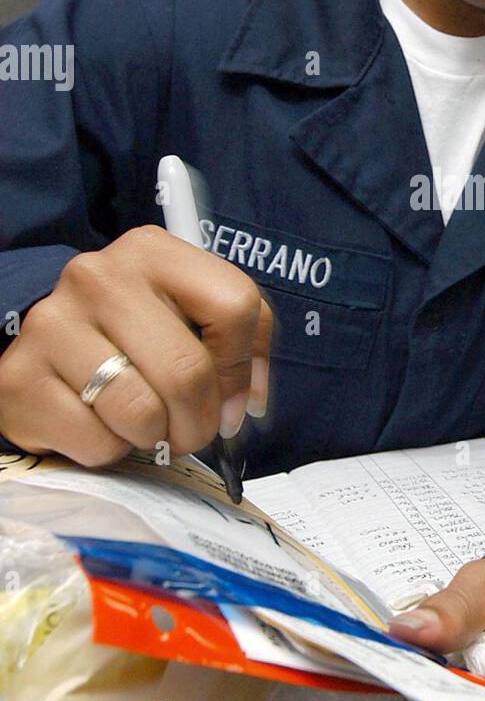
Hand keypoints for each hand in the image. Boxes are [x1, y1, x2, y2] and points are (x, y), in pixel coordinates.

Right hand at [0, 225, 272, 464]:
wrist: (42, 353)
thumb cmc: (129, 337)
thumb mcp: (187, 316)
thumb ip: (240, 345)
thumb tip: (247, 404)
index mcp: (151, 251)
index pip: (236, 305)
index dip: (243, 365)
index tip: (231, 394)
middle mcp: (98, 276)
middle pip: (188, 370)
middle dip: (200, 421)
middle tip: (190, 431)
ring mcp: (53, 324)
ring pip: (142, 412)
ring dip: (155, 437)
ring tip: (144, 426)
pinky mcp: (21, 378)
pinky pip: (97, 441)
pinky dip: (109, 449)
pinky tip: (98, 425)